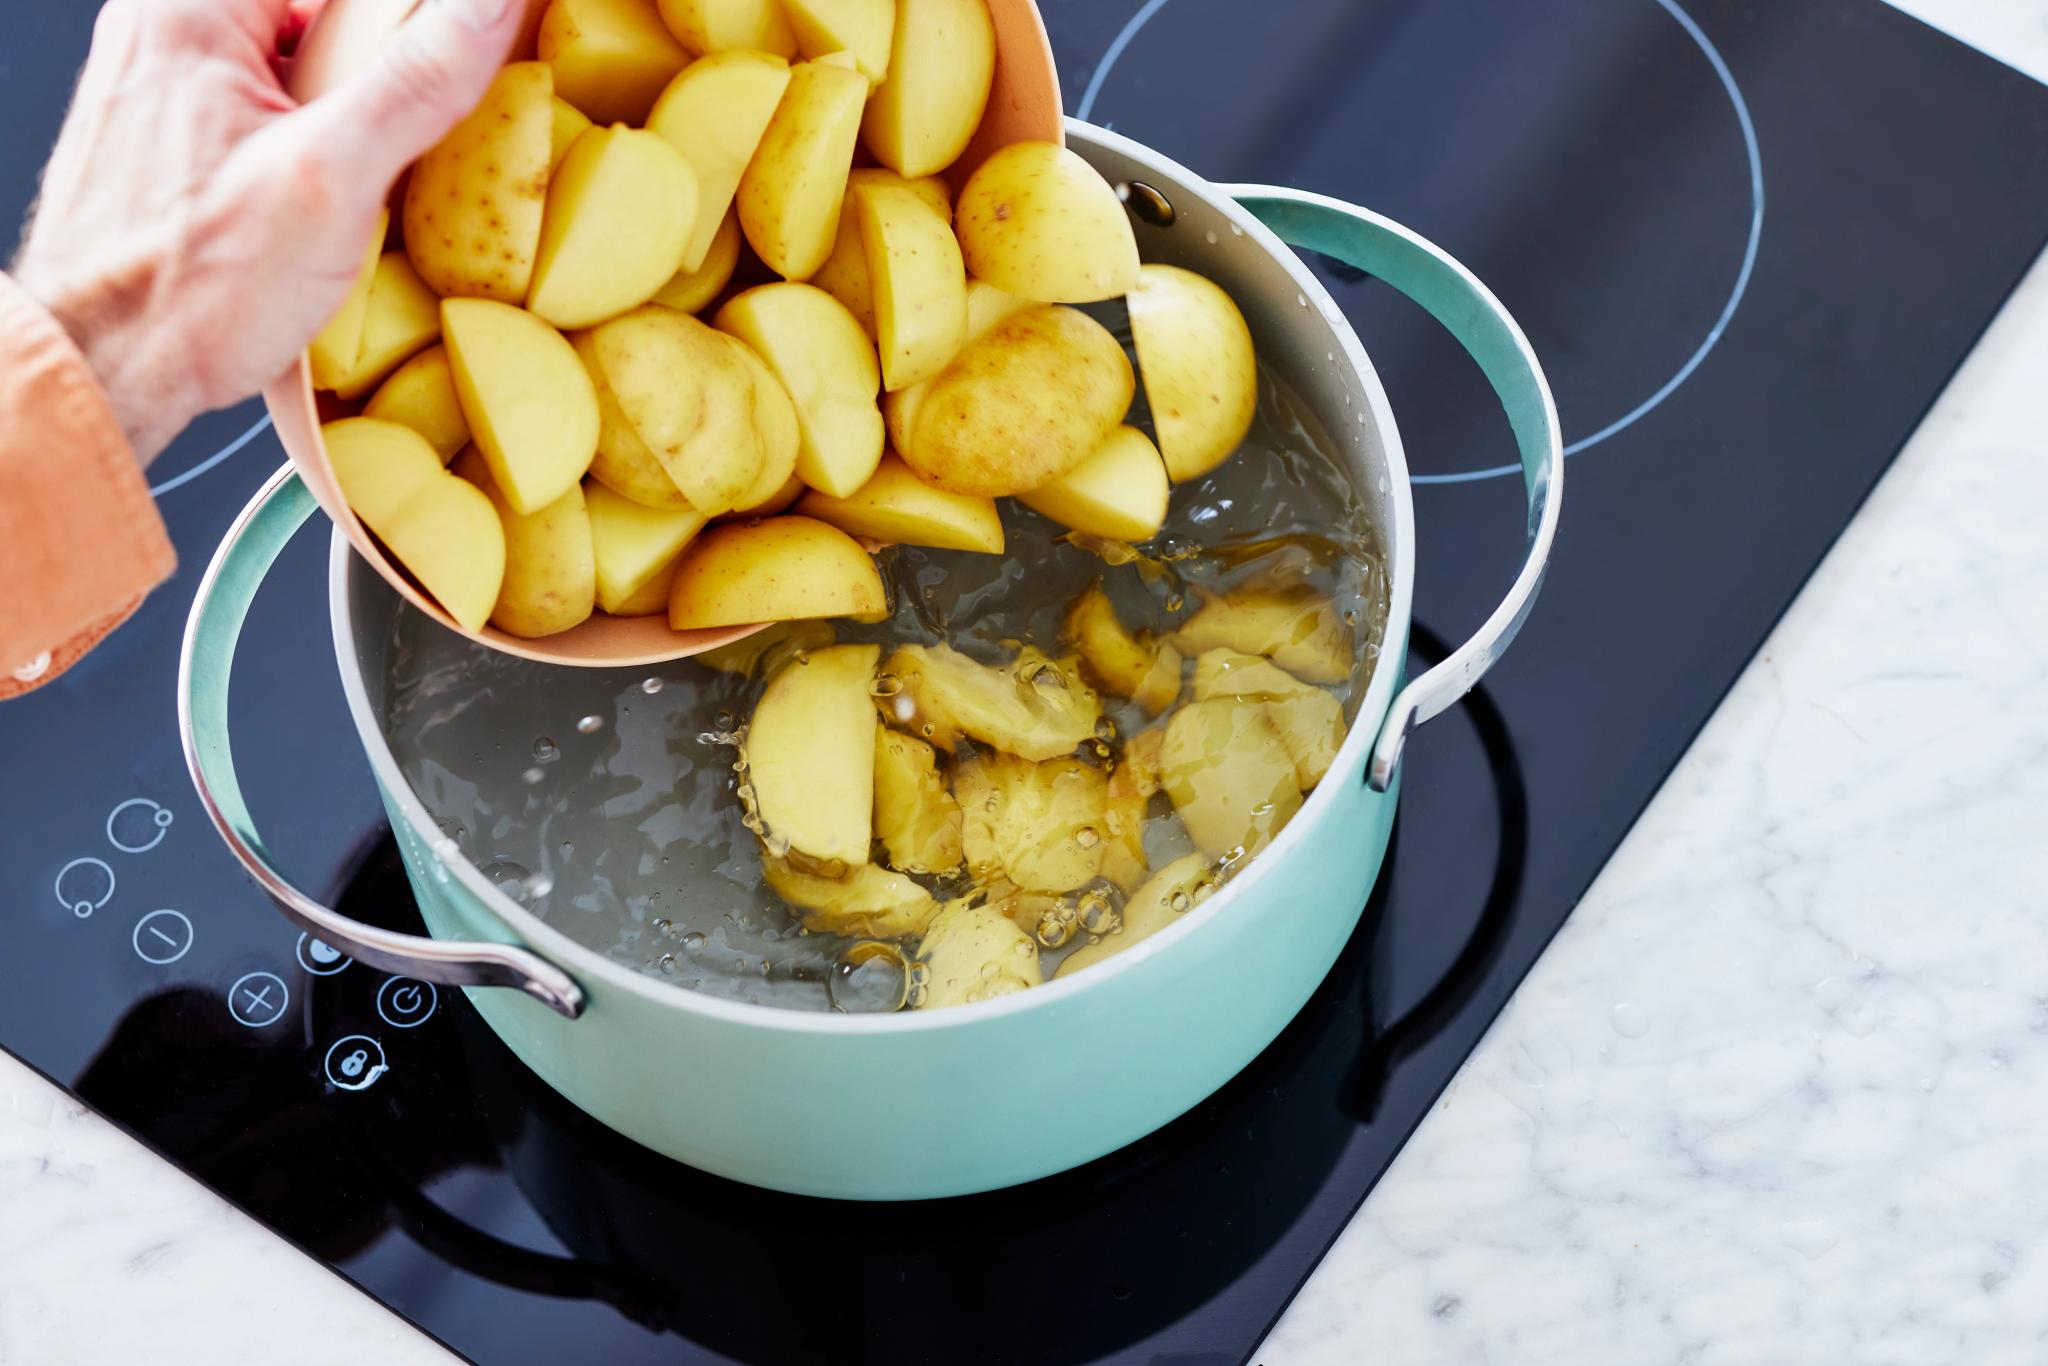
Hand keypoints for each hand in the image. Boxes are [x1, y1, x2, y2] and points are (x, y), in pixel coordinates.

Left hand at [10, 0, 523, 461]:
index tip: (451, 59)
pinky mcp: (170, 149)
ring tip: (353, 190)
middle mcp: (163, 36)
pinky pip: (266, 123)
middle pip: (318, 23)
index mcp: (189, 11)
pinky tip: (320, 214)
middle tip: (392, 147)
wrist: (101, 376)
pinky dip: (309, 159)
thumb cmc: (185, 288)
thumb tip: (487, 7)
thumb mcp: (331, 178)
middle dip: (374, 80)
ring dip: (345, 126)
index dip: (402, 22)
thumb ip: (416, 81)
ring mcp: (161, 94)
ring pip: (295, 76)